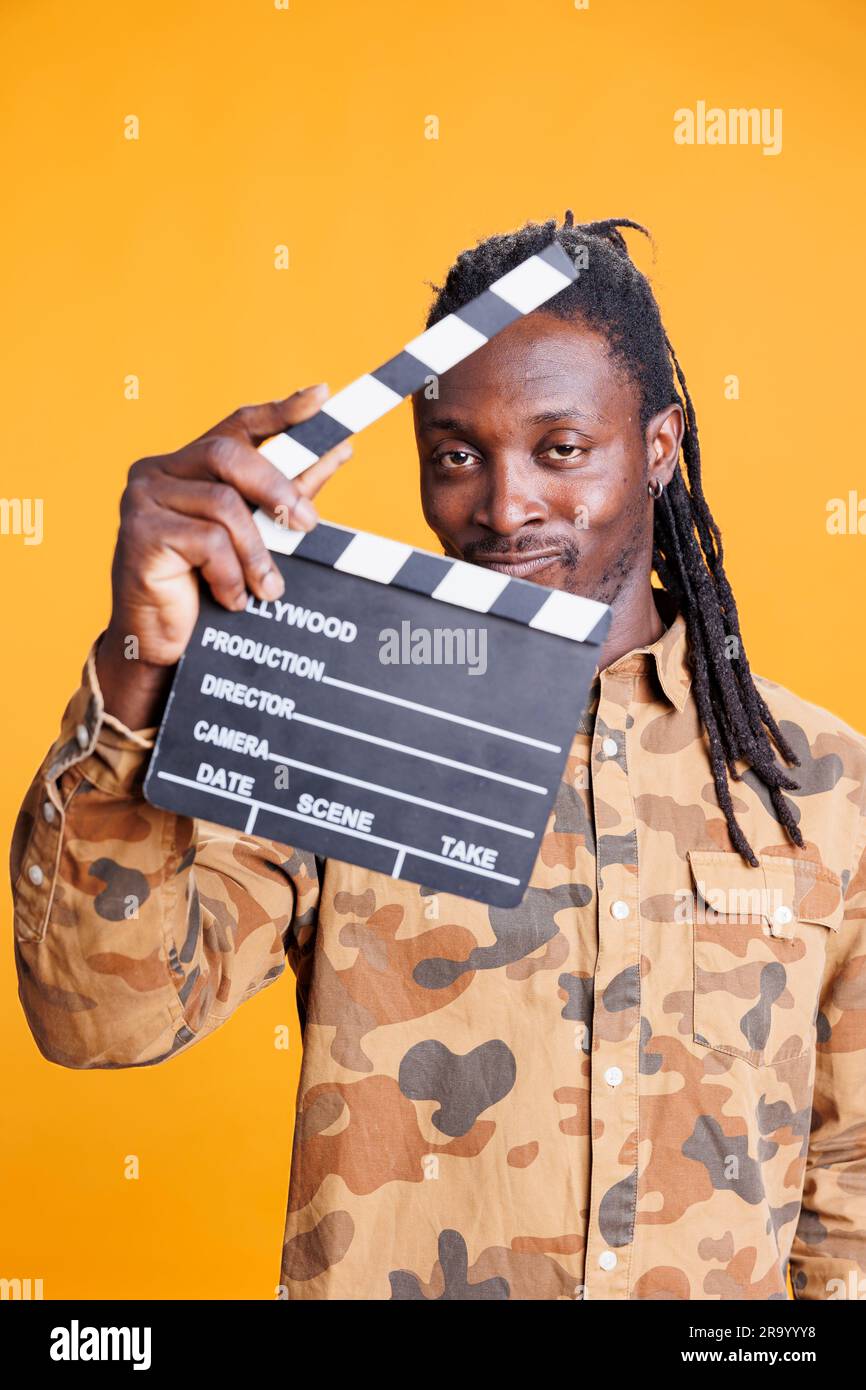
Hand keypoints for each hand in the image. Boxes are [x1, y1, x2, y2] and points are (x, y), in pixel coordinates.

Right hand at [95, 385, 350, 726]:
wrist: (160, 645)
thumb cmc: (203, 588)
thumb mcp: (252, 538)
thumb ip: (288, 494)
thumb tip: (338, 451)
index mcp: (185, 464)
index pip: (236, 424)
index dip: (280, 410)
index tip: (322, 396)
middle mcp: (157, 471)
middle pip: (230, 456)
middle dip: (278, 489)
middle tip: (309, 526)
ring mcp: (142, 498)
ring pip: (223, 504)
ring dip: (256, 552)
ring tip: (267, 589)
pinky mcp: (139, 533)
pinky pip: (207, 541)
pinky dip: (231, 574)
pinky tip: (232, 598)